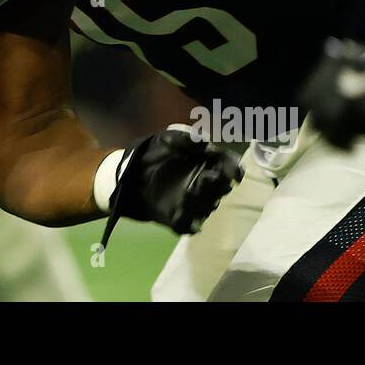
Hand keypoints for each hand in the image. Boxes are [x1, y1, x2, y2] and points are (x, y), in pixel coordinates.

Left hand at [100, 126, 242, 246]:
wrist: (129, 173)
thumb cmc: (153, 152)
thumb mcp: (165, 139)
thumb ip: (183, 139)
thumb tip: (203, 141)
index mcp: (205, 162)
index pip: (228, 165)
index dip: (234, 169)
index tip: (234, 175)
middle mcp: (204, 182)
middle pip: (221, 187)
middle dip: (217, 185)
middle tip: (205, 180)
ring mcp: (193, 201)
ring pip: (208, 206)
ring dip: (203, 203)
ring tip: (188, 195)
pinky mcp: (179, 217)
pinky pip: (190, 226)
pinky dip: (190, 225)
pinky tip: (183, 218)